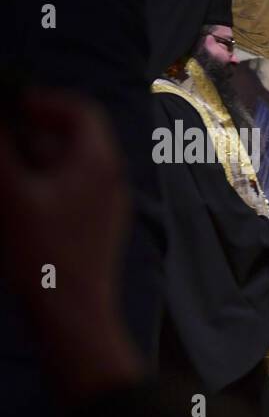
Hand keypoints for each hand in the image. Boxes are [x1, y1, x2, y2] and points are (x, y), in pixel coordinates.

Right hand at [0, 88, 141, 399]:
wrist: (72, 315)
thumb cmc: (41, 254)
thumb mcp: (8, 191)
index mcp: (98, 163)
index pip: (80, 111)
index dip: (42, 102)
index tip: (9, 108)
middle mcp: (110, 181)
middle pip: (72, 139)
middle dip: (30, 136)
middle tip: (2, 147)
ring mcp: (106, 207)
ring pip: (67, 168)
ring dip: (32, 164)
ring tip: (5, 179)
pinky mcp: (95, 230)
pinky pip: (69, 195)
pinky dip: (41, 189)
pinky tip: (16, 206)